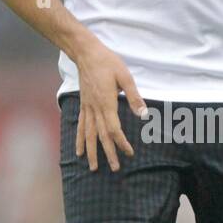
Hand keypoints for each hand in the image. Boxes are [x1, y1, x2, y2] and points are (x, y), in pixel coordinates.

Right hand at [73, 34, 146, 171]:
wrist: (86, 53)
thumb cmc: (108, 62)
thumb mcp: (125, 76)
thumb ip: (134, 96)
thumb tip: (144, 113)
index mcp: (106, 103)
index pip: (114, 129)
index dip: (121, 143)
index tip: (129, 152)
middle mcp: (95, 109)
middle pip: (101, 136)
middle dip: (108, 154)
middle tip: (115, 168)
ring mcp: (87, 108)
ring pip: (89, 135)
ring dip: (92, 152)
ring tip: (93, 168)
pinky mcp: (84, 105)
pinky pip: (81, 126)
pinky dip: (80, 140)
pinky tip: (79, 152)